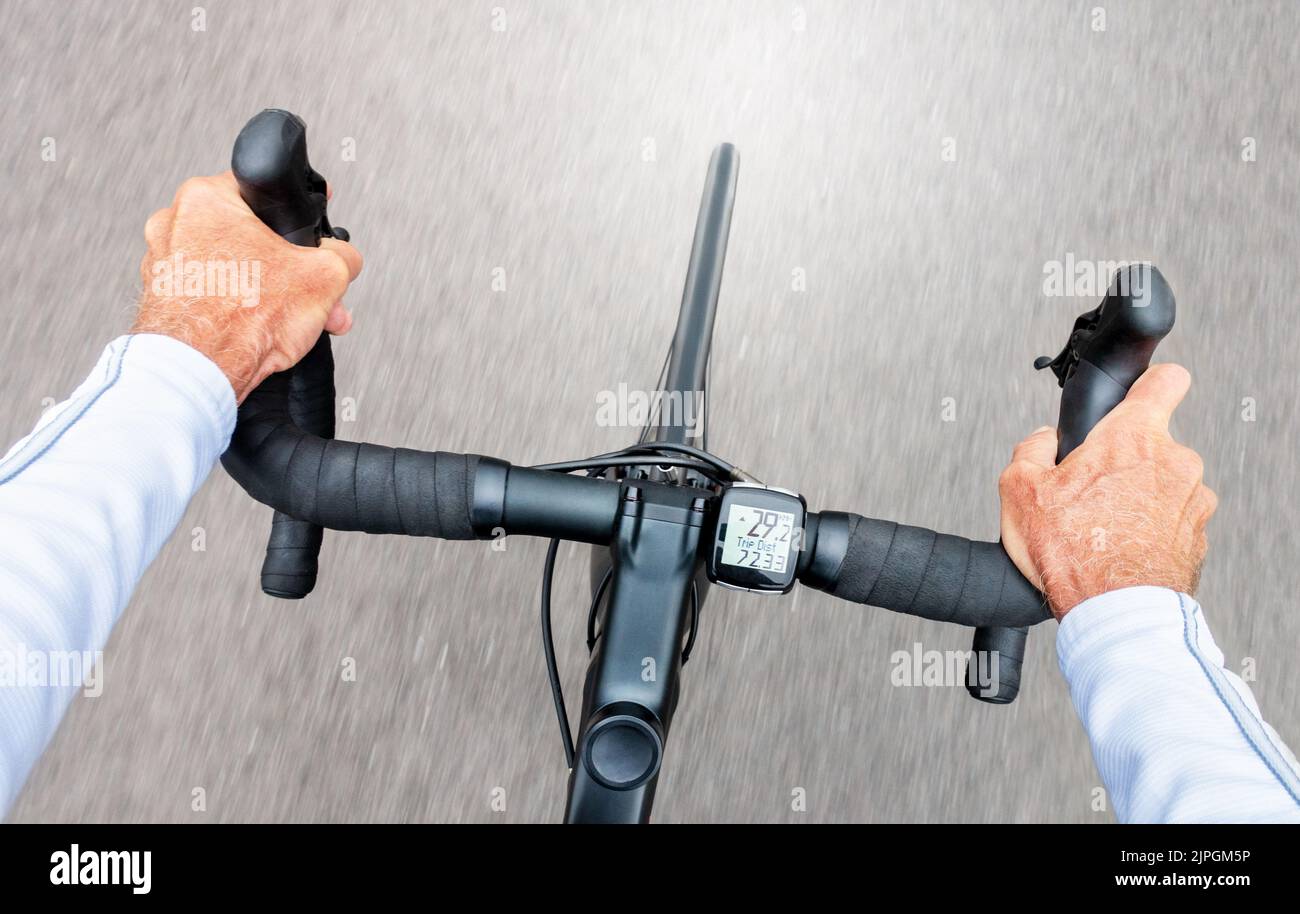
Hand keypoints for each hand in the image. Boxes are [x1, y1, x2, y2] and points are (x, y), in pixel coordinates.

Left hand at [131, 171, 361, 401]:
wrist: (202, 370)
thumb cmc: (241, 317)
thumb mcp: (325, 275)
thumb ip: (342, 254)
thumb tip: (345, 258)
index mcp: (204, 198)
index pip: (262, 194)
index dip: (297, 216)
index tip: (308, 228)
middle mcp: (174, 225)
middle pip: (251, 240)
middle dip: (290, 270)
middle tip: (312, 291)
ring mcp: (162, 265)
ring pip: (233, 271)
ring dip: (270, 293)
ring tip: (298, 320)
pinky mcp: (162, 302)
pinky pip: (213, 298)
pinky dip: (239, 312)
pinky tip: (265, 331)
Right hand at [998, 364, 1216, 619]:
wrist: (1114, 612)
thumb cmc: (1074, 552)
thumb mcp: (1019, 491)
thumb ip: (1031, 451)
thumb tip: (1041, 442)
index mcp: (1133, 438)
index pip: (1165, 381)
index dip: (1148, 384)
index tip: (1136, 395)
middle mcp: (1175, 463)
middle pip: (1152, 443)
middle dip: (1124, 461)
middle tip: (1089, 490)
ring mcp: (1193, 502)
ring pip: (1164, 485)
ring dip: (1139, 498)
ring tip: (1102, 527)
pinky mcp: (1198, 538)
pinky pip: (1172, 522)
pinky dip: (1150, 531)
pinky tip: (1119, 550)